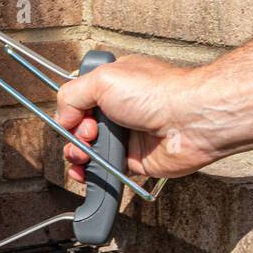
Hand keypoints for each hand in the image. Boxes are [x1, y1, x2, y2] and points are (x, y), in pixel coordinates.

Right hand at [54, 54, 221, 181]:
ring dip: (78, 155)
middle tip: (88, 133)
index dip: (70, 111)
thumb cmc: (157, 93)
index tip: (73, 117)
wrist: (189, 122)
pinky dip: (91, 173)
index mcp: (112, 84)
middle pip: (79, 126)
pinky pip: (104, 169)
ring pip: (88, 150)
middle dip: (73, 134)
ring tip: (86, 154)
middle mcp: (118, 109)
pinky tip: (86, 172)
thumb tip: (62, 117)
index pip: (78, 98)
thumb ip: (71, 94)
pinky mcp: (132, 160)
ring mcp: (125, 135)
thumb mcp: (102, 79)